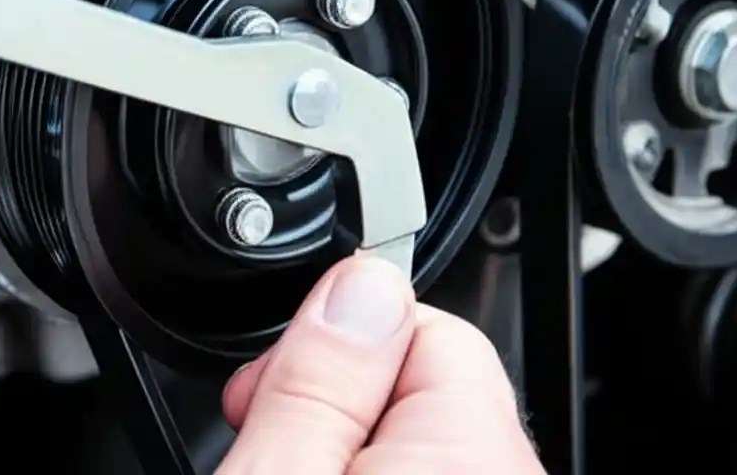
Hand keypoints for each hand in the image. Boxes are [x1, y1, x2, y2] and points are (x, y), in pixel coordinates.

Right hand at [217, 255, 544, 473]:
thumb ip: (317, 377)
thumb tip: (360, 281)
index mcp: (471, 454)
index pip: (417, 317)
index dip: (324, 342)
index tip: (268, 387)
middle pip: (420, 381)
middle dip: (332, 398)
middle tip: (265, 444)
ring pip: (420, 439)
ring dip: (347, 448)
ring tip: (283, 473)